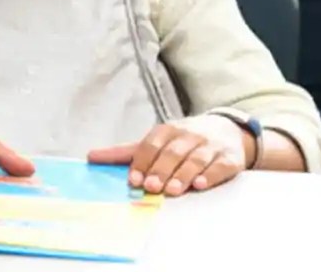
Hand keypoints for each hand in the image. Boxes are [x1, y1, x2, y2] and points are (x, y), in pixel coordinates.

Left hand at [87, 115, 250, 196]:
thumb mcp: (156, 140)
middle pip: (173, 152)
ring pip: (195, 159)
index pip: (151, 144)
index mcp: (167, 130)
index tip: (134, 179)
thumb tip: (91, 157)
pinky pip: (220, 166)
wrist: (227, 130)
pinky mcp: (229, 158)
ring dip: (183, 174)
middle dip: (161, 169)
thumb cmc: (184, 140)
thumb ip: (127, 152)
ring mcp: (210, 146)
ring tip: (173, 190)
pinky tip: (200, 184)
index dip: (142, 161)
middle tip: (152, 187)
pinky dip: (210, 175)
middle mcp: (188, 135)